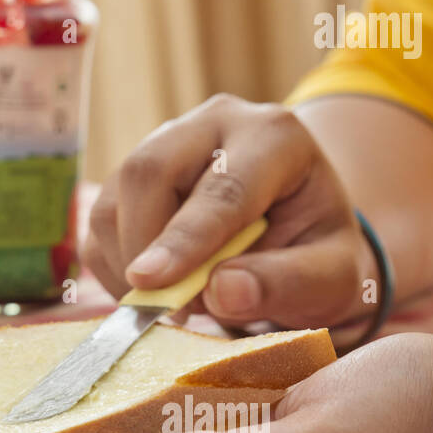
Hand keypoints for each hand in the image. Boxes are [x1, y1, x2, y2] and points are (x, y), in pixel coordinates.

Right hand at [83, 94, 378, 334]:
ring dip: (129, 264)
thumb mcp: (333, 278)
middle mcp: (214, 124)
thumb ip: (290, 283)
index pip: (222, 186)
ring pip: (113, 199)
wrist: (299, 242)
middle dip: (145, 246)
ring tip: (176, 302)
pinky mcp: (131, 177)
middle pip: (150, 171)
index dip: (184, 238)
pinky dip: (114, 270)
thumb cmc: (319, 258)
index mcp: (276, 137)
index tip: (150, 282)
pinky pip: (99, 225)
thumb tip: (222, 291)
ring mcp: (165, 144)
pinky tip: (157, 290)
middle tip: (167, 308)